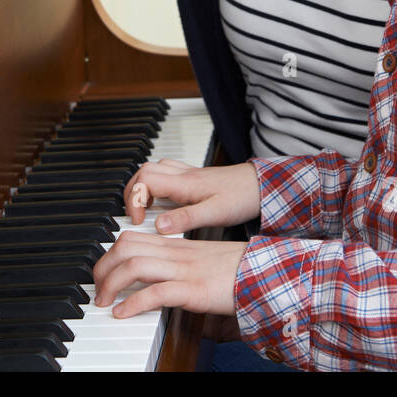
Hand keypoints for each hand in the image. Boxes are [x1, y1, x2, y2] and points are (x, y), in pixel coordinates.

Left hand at [92, 232, 248, 317]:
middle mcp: (177, 254)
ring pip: (134, 265)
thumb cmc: (239, 272)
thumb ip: (180, 268)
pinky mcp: (194, 290)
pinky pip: (155, 292)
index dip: (110, 253)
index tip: (104, 273)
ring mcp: (185, 270)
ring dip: (111, 284)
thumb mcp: (203, 264)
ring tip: (104, 302)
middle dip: (103, 267)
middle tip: (98, 289)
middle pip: (125, 247)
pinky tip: (123, 313)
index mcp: (178, 246)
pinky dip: (133, 303)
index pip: (132, 238)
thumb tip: (160, 287)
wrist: (268, 275)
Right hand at [122, 160, 259, 232]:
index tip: (138, 221)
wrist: (263, 186)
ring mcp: (189, 175)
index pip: (144, 182)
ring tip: (146, 209)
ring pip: (155, 170)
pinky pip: (168, 174)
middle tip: (135, 215)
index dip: (134, 201)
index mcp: (184, 184)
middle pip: (144, 172)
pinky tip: (165, 202)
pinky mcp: (196, 179)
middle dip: (132, 192)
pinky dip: (158, 185)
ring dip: (144, 187)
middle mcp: (183, 175)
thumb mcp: (214, 213)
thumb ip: (185, 219)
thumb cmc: (242, 197)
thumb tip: (158, 227)